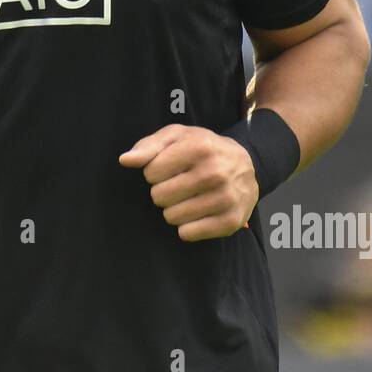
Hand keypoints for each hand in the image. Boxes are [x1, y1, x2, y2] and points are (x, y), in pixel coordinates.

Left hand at [119, 124, 258, 241]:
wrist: (246, 165)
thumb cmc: (202, 148)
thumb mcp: (176, 136)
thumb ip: (148, 146)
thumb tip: (125, 160)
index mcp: (199, 147)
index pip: (151, 172)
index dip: (155, 172)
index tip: (169, 169)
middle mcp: (215, 173)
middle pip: (160, 196)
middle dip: (163, 192)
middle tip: (178, 185)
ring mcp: (226, 198)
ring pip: (172, 217)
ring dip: (174, 210)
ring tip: (188, 197)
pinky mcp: (231, 221)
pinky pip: (188, 234)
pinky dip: (186, 227)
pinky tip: (197, 213)